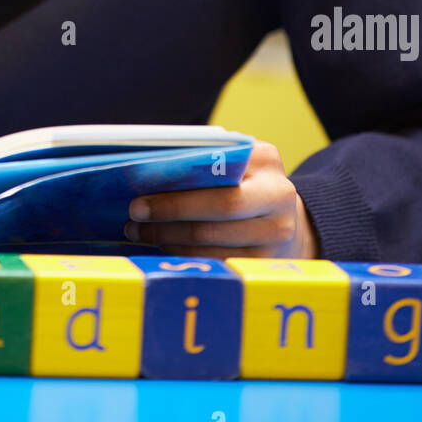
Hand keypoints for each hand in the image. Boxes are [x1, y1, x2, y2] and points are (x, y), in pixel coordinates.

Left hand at [124, 139, 321, 258]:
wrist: (286, 218)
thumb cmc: (243, 183)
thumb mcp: (233, 162)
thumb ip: (203, 161)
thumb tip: (148, 173)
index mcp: (265, 160)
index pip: (217, 174)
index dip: (176, 190)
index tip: (138, 199)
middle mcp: (279, 195)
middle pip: (218, 208)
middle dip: (169, 216)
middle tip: (134, 219)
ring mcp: (277, 233)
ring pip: (213, 241)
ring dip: (169, 239)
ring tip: (141, 233)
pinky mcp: (266, 262)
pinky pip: (218, 262)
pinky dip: (186, 255)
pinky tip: (165, 247)